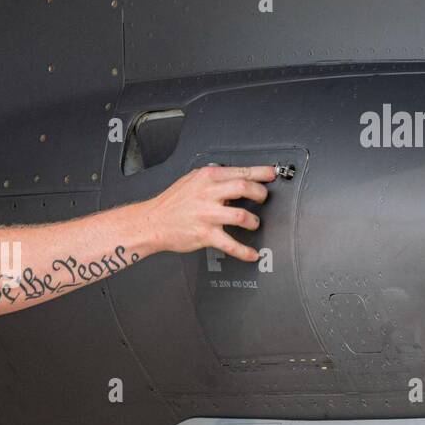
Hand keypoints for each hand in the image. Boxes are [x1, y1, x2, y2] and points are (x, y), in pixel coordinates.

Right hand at [149, 164, 275, 260]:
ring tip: (254, 223)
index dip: (262, 173)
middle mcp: (208, 194)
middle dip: (260, 194)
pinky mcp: (205, 235)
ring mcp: (207, 215)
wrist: (152, 222)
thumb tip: (233, 177)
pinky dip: (244, 251)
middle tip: (263, 198)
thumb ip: (212, 179)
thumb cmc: (171, 203)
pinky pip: (230, 245)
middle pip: (245, 188)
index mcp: (206, 178)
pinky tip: (251, 254)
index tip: (272, 175)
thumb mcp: (190, 180)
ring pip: (242, 216)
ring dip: (254, 221)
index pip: (241, 171)